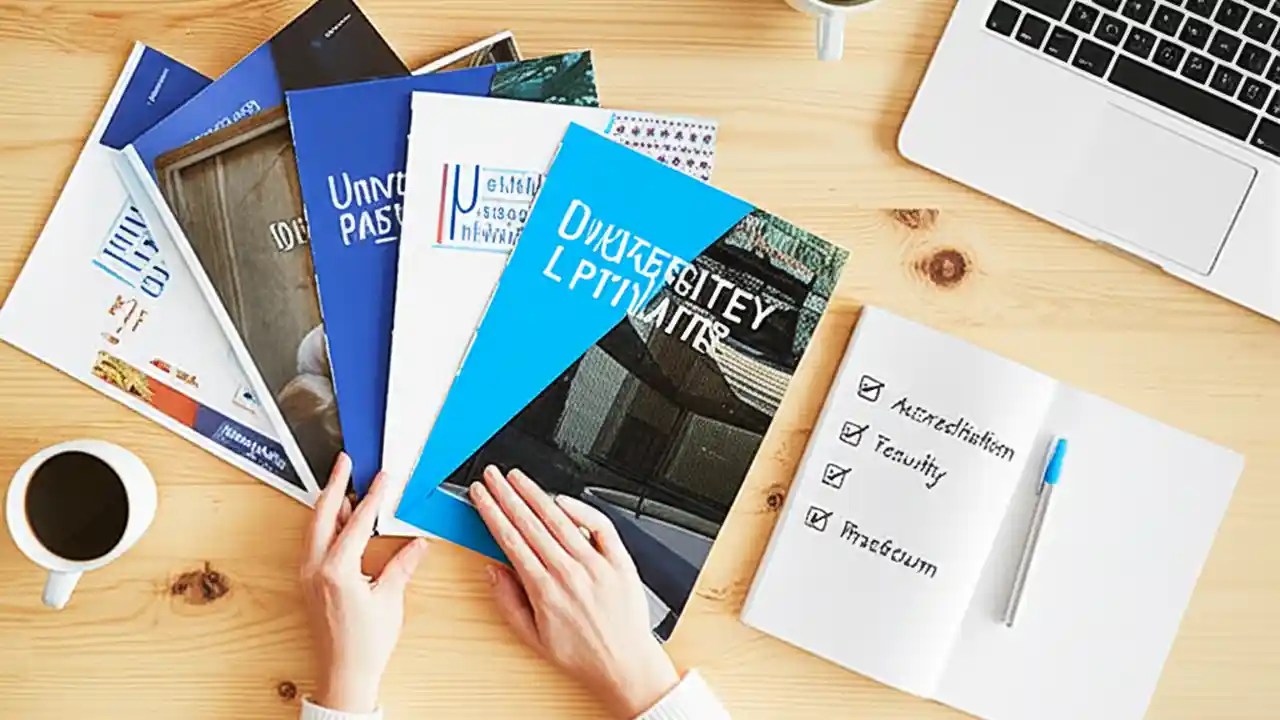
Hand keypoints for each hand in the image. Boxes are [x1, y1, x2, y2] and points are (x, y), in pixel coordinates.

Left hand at [301, 453, 428, 712]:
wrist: (345, 675)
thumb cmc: (365, 645)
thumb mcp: (390, 600)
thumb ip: (402, 566)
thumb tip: (416, 544)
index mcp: (337, 570)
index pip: (357, 522)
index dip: (373, 496)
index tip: (383, 477)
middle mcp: (315, 569)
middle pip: (323, 515)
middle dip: (335, 486)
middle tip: (345, 463)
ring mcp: (308, 576)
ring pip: (314, 528)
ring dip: (329, 504)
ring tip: (344, 485)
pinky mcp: (309, 583)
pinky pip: (314, 543)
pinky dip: (325, 525)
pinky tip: (337, 521)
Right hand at [470, 467, 679, 718]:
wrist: (624, 664)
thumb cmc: (582, 654)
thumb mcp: (533, 637)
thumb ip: (508, 602)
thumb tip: (493, 570)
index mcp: (544, 590)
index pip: (510, 539)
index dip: (492, 512)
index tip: (481, 496)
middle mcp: (569, 572)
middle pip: (530, 523)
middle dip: (507, 494)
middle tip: (493, 476)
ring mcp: (595, 564)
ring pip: (560, 519)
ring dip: (535, 494)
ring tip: (519, 478)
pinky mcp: (620, 561)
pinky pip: (600, 526)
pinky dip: (582, 509)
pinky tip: (564, 498)